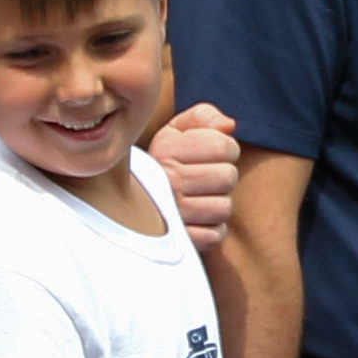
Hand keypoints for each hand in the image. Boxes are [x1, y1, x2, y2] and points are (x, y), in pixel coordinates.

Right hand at [148, 102, 238, 245]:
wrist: (128, 200)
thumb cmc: (164, 160)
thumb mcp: (176, 130)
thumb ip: (203, 117)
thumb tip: (229, 126)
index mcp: (166, 150)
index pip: (224, 146)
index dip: (227, 147)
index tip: (212, 153)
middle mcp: (167, 181)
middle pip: (228, 177)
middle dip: (223, 175)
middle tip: (207, 177)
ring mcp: (171, 214)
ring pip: (224, 207)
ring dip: (218, 202)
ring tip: (201, 197)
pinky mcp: (178, 240)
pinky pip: (216, 235)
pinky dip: (212, 229)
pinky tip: (198, 219)